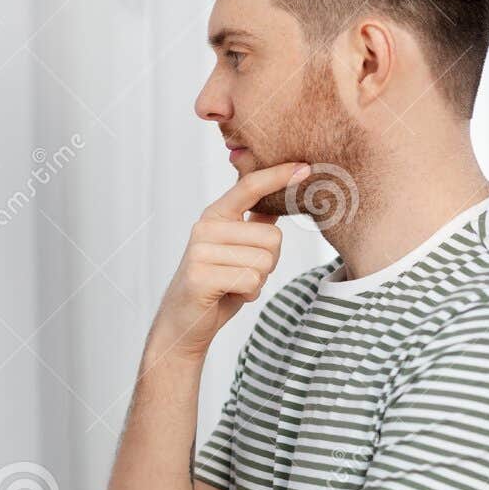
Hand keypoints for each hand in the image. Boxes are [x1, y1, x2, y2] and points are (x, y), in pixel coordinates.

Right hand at [148, 162, 308, 361]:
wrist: (184, 322)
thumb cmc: (216, 284)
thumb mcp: (237, 248)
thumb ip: (255, 222)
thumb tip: (280, 196)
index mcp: (216, 215)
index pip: (250, 187)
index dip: (278, 176)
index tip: (304, 167)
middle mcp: (206, 227)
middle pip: (272, 237)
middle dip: (269, 262)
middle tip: (244, 273)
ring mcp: (200, 251)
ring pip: (263, 262)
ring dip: (257, 281)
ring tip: (233, 284)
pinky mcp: (200, 275)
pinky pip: (251, 281)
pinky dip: (248, 294)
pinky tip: (228, 295)